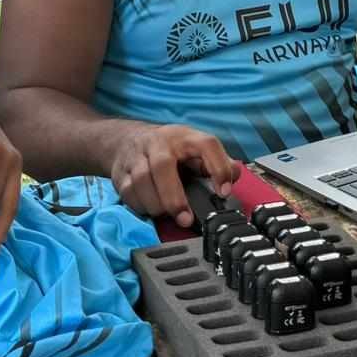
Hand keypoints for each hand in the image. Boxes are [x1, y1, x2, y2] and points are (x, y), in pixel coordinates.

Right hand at [109, 124, 237, 227]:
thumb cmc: (168, 149)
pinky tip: (151, 209)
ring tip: (167, 214)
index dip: (218, 168)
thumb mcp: (195, 149)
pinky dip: (140, 206)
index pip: (206, 145)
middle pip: (162, 165)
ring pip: (141, 180)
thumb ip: (217, 162)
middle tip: (186, 219)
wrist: (127, 139)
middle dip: (174, 197)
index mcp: (184, 137)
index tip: (223, 192)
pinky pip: (128, 192)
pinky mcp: (120, 172)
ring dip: (156, 204)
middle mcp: (159, 143)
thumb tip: (235, 173)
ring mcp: (136, 156)